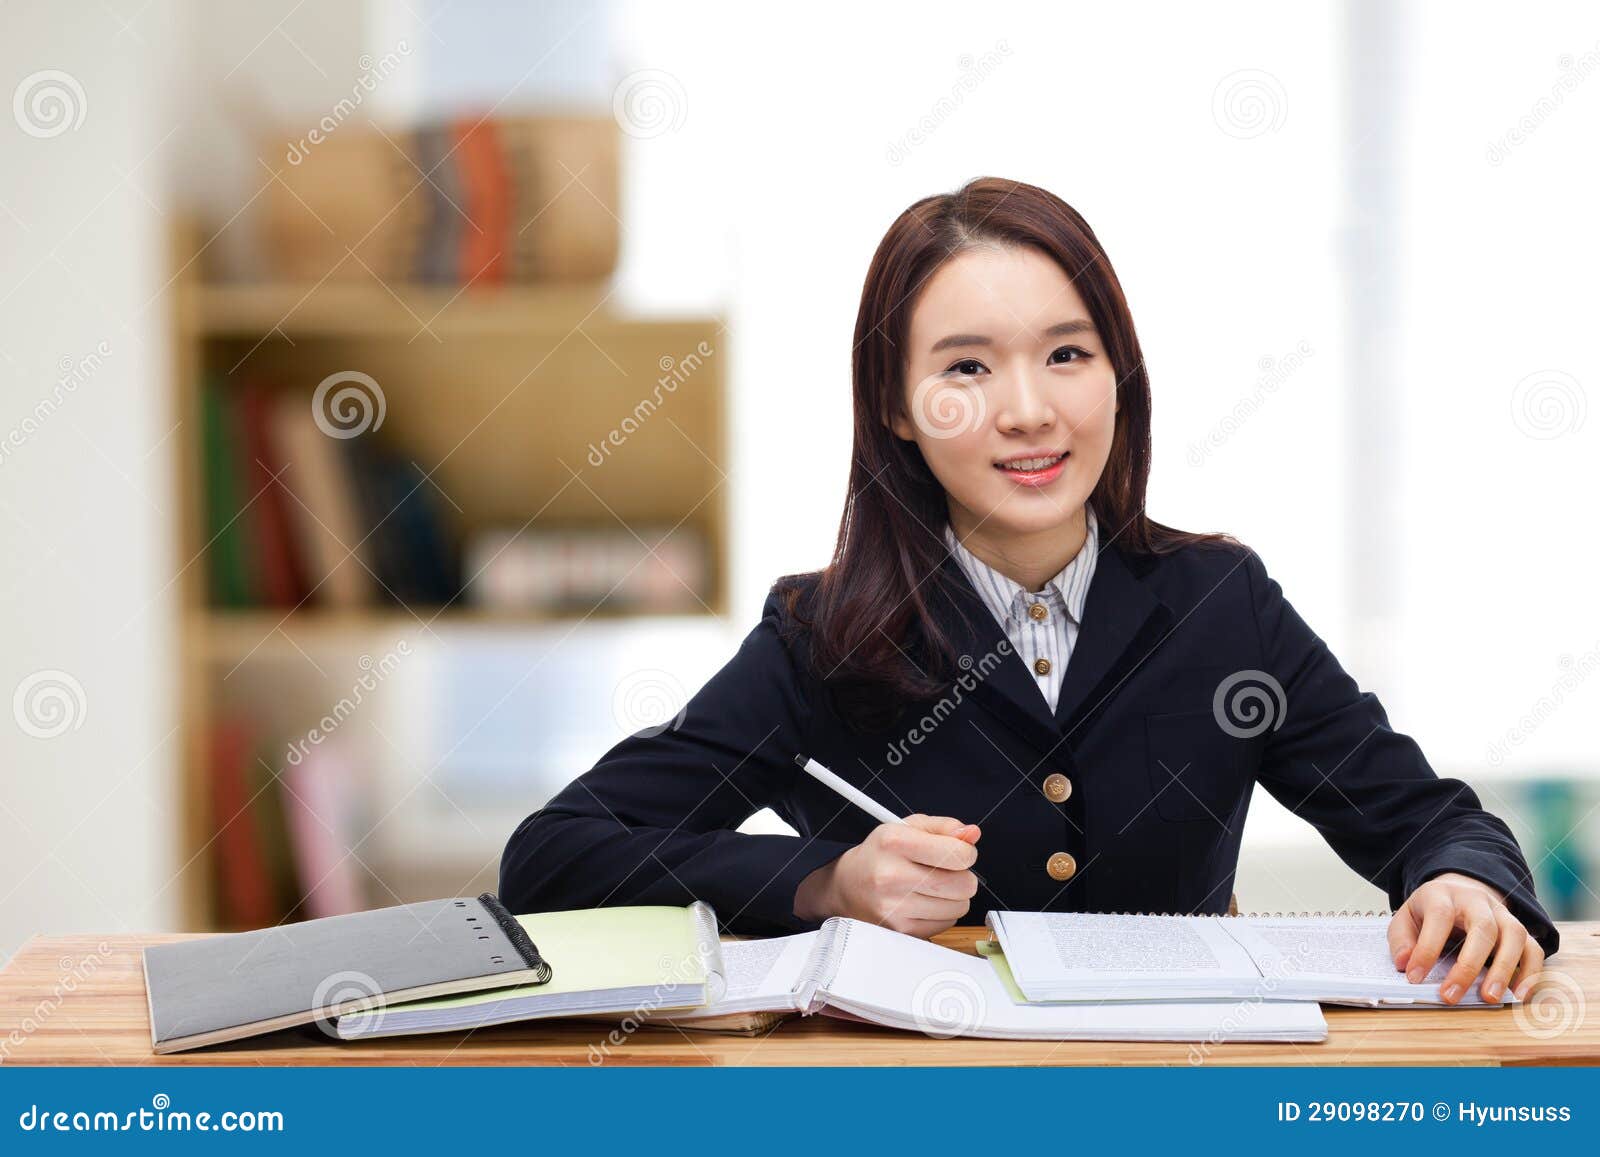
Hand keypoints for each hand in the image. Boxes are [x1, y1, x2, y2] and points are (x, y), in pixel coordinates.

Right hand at [793, 814, 980, 936]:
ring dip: (953, 897)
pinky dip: (942, 913)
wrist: (847, 886)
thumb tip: (972, 834)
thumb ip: (944, 827)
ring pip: (959, 907)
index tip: (958, 853)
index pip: (957, 854)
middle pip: (964, 884)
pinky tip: (923, 903)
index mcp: (894, 842)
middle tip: (945, 872)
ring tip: (931, 887)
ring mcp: (894, 907)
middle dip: (963, 877)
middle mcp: (891, 875)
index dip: (966, 853)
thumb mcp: (907, 827)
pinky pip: (946, 924)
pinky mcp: (900, 930)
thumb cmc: (881, 854)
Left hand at [1388, 871, 1544, 1003]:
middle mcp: (1478, 901)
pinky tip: (1518, 995)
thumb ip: (1402, 939)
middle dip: (1467, 965)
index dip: (1427, 948)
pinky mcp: (1519, 930)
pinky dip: (1530, 973)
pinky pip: (1534, 949)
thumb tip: (1404, 963)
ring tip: (1489, 997)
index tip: (1415, 978)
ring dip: (1504, 970)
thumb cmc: (1431, 910)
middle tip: (1452, 995)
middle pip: (1482, 928)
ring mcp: (1502, 914)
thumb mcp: (1406, 916)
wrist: (1461, 890)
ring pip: (1514, 936)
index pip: (1439, 916)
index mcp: (1444, 894)